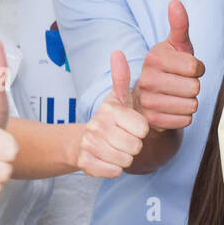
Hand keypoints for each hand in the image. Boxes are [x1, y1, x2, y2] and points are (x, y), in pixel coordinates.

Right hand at [77, 50, 148, 177]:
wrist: (81, 141)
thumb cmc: (108, 119)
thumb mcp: (117, 99)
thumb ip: (121, 78)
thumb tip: (117, 52)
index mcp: (111, 110)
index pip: (143, 129)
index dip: (141, 131)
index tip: (131, 127)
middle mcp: (98, 126)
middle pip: (135, 147)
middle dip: (133, 146)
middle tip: (123, 139)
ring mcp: (90, 145)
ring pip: (126, 161)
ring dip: (125, 158)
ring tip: (116, 148)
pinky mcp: (85, 163)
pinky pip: (114, 172)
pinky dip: (114, 169)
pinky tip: (107, 159)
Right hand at [132, 0, 205, 130]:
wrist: (150, 96)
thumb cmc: (170, 67)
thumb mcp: (176, 46)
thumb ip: (179, 25)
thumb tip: (175, 2)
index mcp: (153, 57)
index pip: (195, 67)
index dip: (197, 68)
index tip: (187, 68)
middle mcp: (146, 79)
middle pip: (194, 88)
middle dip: (194, 86)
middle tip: (181, 83)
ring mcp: (148, 101)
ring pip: (191, 105)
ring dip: (190, 101)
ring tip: (177, 95)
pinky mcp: (152, 121)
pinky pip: (185, 120)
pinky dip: (184, 116)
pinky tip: (174, 108)